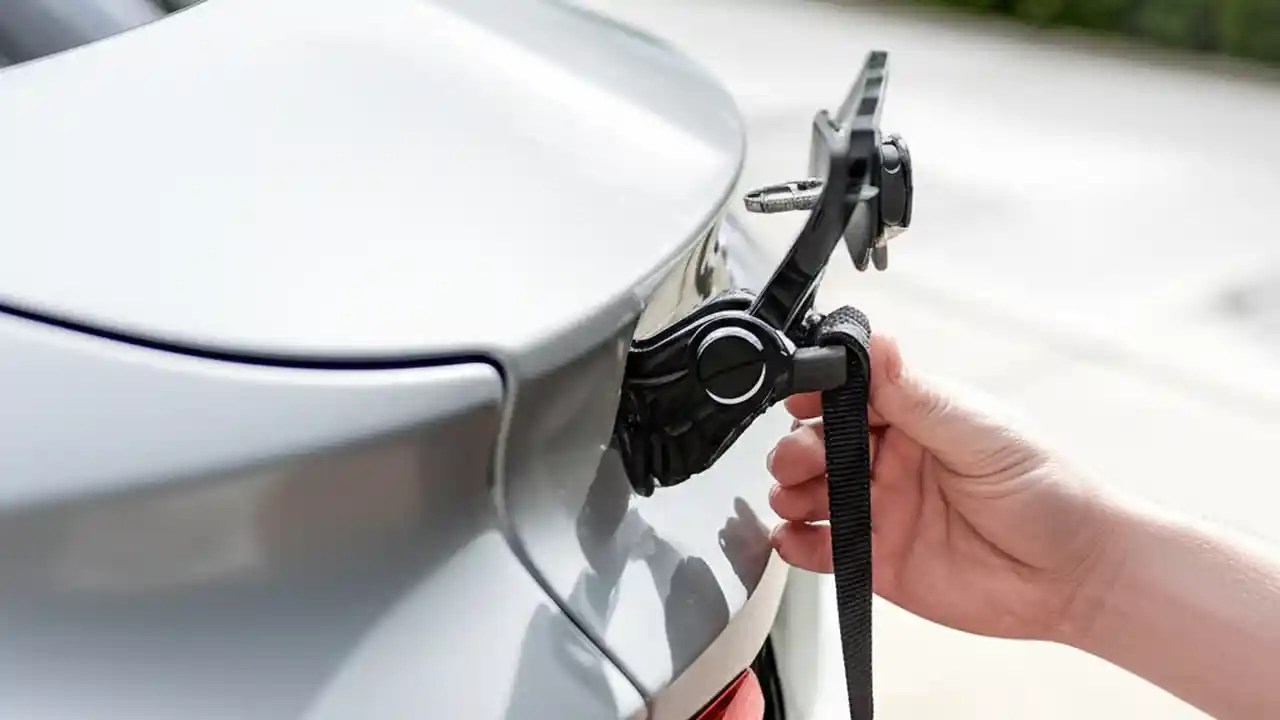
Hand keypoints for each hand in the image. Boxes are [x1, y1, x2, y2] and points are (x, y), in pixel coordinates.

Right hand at [767, 334, 1116, 641]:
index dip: (818, 395)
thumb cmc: (1049, 494)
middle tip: (796, 461)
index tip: (799, 399)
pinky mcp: (878, 559)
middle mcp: (892, 460)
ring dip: (789, 493)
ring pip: (811, 494)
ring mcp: (881, 509)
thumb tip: (879, 344)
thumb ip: (920, 397)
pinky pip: (822, 549)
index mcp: (916, 418)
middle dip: (795, 448)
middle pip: (819, 444)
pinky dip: (797, 543)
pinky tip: (793, 538)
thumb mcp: (982, 434)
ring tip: (792, 500)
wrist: (1076, 577)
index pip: (850, 395)